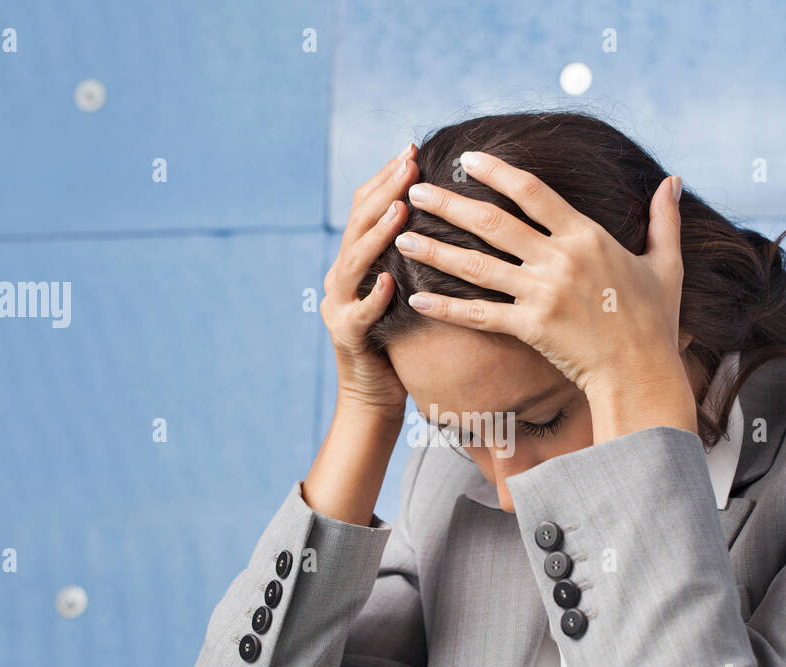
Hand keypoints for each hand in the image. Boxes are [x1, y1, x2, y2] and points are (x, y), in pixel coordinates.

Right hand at [319, 143, 417, 418]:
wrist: (374, 397)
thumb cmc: (400, 342)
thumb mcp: (407, 289)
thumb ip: (414, 256)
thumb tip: (446, 215)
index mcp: (357, 262)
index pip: (367, 208)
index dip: (387, 178)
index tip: (412, 151)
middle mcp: (342, 277)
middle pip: (357, 223)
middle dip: (384, 191)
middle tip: (408, 164)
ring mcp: (339, 306)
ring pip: (353, 262)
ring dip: (377, 234)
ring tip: (400, 210)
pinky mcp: (347, 337)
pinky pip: (358, 314)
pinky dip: (371, 297)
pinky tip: (387, 282)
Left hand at [394, 150, 696, 434]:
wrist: (642, 373)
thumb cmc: (655, 322)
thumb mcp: (667, 264)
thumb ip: (663, 220)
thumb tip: (672, 180)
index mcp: (587, 236)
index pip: (531, 191)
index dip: (495, 172)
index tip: (466, 160)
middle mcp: (560, 259)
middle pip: (492, 223)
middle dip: (449, 204)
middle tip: (415, 190)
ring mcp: (542, 294)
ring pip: (477, 266)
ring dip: (436, 251)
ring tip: (402, 238)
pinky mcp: (530, 328)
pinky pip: (479, 315)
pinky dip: (447, 308)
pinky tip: (417, 298)